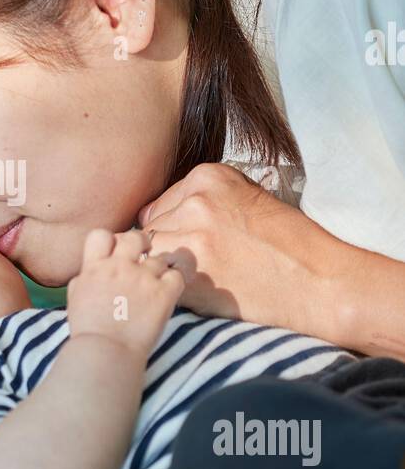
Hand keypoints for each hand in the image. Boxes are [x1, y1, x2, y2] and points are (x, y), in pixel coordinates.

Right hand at [67, 227, 190, 355]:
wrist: (106, 352)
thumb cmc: (88, 331)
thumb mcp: (75, 297)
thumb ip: (84, 277)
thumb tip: (91, 270)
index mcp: (95, 267)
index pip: (101, 235)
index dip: (112, 241)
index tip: (117, 251)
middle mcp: (119, 266)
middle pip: (135, 237)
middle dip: (142, 242)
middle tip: (146, 253)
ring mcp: (143, 278)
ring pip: (160, 259)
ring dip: (160, 269)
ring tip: (157, 285)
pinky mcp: (163, 293)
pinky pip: (177, 276)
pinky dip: (176, 282)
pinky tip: (170, 293)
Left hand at [137, 163, 342, 333]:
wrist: (317, 280)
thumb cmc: (290, 244)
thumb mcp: (248, 198)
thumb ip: (206, 200)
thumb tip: (163, 215)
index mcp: (208, 176)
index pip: (160, 205)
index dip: (172, 230)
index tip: (192, 244)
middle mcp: (195, 200)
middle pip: (150, 228)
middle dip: (166, 247)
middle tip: (197, 265)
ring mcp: (190, 234)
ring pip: (150, 252)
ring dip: (165, 267)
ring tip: (198, 278)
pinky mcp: (189, 270)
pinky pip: (159, 277)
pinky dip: (171, 287)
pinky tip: (199, 292)